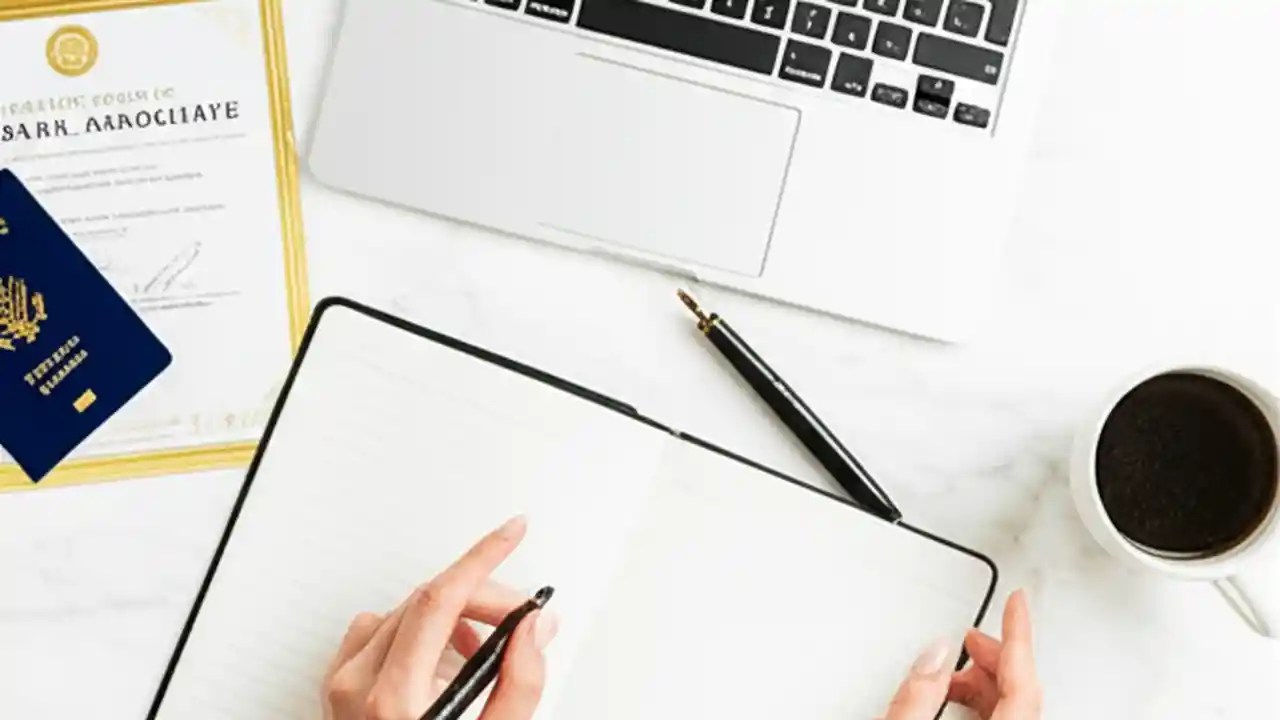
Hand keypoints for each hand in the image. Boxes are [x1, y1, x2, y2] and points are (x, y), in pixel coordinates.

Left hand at [323, 516, 557, 719]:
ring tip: (477, 653)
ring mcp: (339, 687)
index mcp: (393, 701)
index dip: (483, 557)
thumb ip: (519, 685)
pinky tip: (438, 660)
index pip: (440, 599)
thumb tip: (534, 627)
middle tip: (520, 618)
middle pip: (427, 601)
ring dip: (449, 618)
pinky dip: (415, 632)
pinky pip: (377, 631)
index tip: (513, 533)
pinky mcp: (336, 688)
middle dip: (482, 598)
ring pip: (403, 611)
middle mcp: (355, 687)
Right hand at [881, 590, 1040, 719]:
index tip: (1017, 601)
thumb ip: (919, 691)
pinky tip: (948, 696)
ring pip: (1009, 701)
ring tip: (947, 671)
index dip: (1017, 630)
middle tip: (969, 636)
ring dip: (979, 678)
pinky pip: (1000, 716)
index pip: (1023, 673)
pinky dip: (976, 699)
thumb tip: (933, 654)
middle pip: (1019, 685)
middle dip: (991, 654)